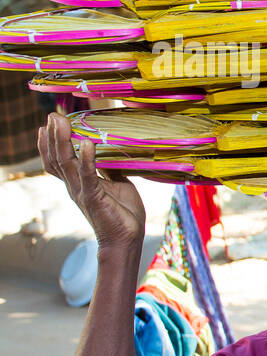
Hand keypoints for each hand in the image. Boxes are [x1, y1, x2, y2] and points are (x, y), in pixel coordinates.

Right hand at [38, 112, 144, 250]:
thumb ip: (110, 170)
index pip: (58, 160)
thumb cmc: (123, 214)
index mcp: (79, 183)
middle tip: (53, 115)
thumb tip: (112, 154)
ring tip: (61, 122)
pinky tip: (88, 143)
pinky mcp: (94, 198)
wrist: (126, 240)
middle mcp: (75, 186)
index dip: (52, 142)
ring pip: (66, 163)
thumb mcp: (117, 185)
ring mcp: (82, 192)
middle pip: (56, 158)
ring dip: (63, 141)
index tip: (51, 123)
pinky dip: (87, 159)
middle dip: (54, 136)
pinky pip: (88, 175)